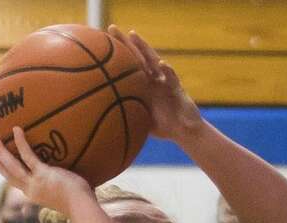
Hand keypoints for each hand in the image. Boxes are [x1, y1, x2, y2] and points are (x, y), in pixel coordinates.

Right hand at [0, 125, 92, 212]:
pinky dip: (21, 142)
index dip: (6, 172)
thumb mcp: (63, 194)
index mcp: (35, 195)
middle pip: (10, 175)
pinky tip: (16, 129)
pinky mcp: (42, 175)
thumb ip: (59, 186)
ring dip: (1, 152)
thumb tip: (67, 177)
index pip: (16, 182)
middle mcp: (31, 190)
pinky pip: (28, 156)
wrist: (81, 207)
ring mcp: (35, 183)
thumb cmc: (79, 201)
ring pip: (13, 166)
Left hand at [111, 28, 201, 142]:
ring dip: (144, 48)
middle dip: (125, 42)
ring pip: (153, 60)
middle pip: (137, 57)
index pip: (128, 66)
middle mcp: (152, 79)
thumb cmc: (163, 126)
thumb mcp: (141, 121)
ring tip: (133, 36)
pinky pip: (172, 78)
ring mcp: (164, 81)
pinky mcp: (177, 88)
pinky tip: (162, 64)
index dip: (117, 55)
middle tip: (111, 28)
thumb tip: (106, 124)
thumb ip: (127, 117)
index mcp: (143, 85)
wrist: (184, 130)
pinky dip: (168, 71)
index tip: (102, 44)